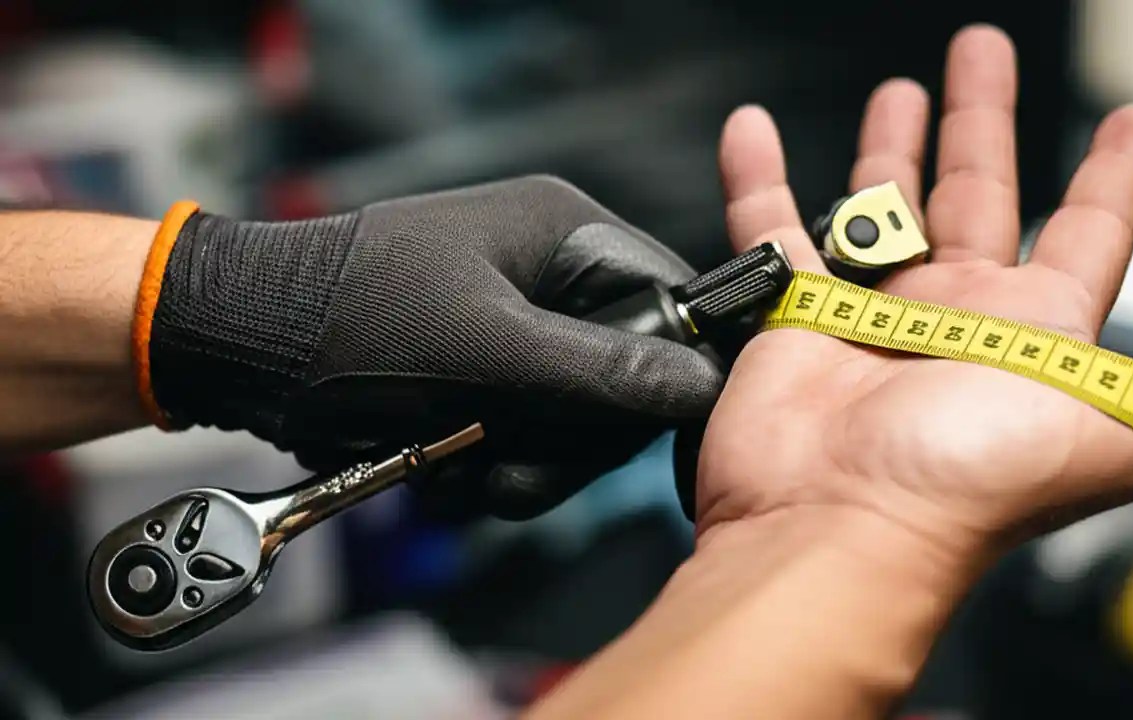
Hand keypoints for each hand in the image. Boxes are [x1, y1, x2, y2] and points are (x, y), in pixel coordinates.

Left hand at [146, 175, 722, 518]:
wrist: (237, 344)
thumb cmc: (358, 325)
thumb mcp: (490, 353)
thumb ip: (604, 373)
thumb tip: (708, 389)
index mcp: (563, 232)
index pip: (669, 298)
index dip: (667, 371)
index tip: (637, 431)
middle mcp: (548, 271)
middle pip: (622, 373)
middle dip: (572, 439)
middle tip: (519, 474)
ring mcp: (513, 324)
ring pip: (572, 416)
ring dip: (524, 463)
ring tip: (462, 475)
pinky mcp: (479, 370)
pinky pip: (524, 430)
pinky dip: (489, 465)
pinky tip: (443, 473)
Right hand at [692, 25, 1132, 558]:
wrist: (836, 526)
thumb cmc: (967, 482)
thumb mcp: (1109, 433)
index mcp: (1034, 332)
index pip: (1087, 232)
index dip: (1114, 176)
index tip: (1132, 121)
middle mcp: (954, 318)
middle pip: (978, 195)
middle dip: (982, 122)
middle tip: (982, 53)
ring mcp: (871, 317)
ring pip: (881, 208)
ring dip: (889, 147)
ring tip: (898, 91)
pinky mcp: (796, 320)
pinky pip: (773, 234)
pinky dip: (758, 179)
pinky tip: (753, 131)